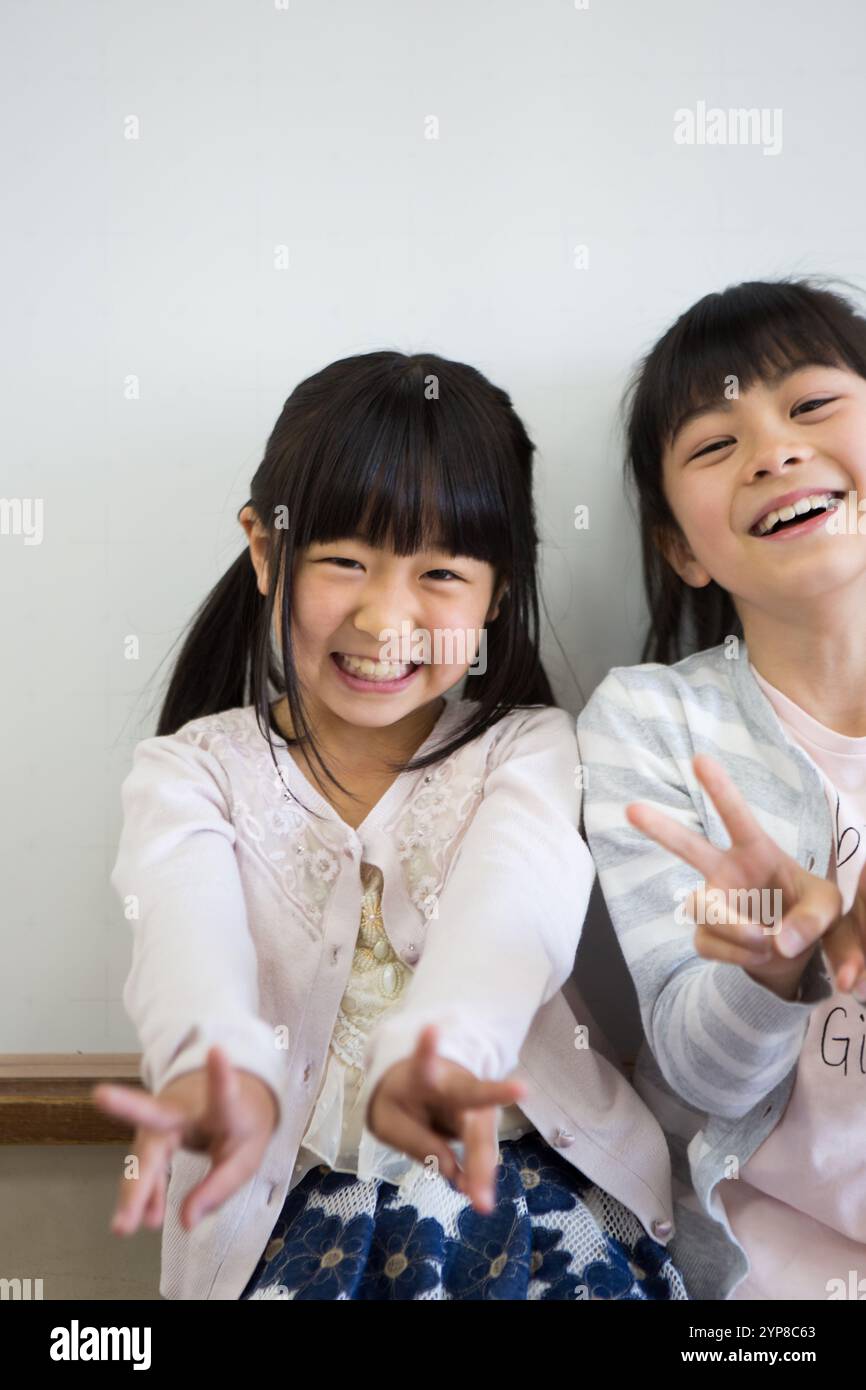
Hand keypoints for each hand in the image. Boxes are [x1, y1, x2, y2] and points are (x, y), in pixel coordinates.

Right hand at [91, 1045, 278, 1234]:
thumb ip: (220, 1188)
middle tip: (101, 1101)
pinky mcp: (153, 1134)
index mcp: (223, 1106)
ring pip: (145, 1152)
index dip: (220, 1074)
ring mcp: (164, 1118)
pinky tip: (146, 1217)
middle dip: (133, 1121)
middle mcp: (186, 1107)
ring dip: (137, 1188)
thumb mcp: (246, 1157)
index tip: (217, 1050)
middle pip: (157, 1118)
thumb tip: (186, 1221)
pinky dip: (147, 1193)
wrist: (234, 1100)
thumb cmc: (242, 1124)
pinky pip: (147, 1166)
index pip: (223, 1092)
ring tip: (125, 1225)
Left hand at [366, 1024, 526, 1213]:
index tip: (431, 1029)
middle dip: (493, 1097)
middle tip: (520, 1092)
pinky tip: (477, 1197)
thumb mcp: (388, 1119)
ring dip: (482, 1169)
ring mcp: (475, 1104)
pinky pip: (480, 1154)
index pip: (424, 1059)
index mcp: (422, 1074)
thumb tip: (454, 1174)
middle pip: (473, 1094)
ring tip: (480, 1202)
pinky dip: (478, 1176)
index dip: (427, 1046)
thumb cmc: (402, 1097)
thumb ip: (416, 1142)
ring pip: (481, 1136)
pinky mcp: (483, 1125)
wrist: (418, 1086)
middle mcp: (455, 1084)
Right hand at [626, 753, 865, 1000]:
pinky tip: (759, 953)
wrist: (792, 952)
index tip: (700, 759)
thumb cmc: (808, 913)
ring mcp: (712, 901)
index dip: (720, 789)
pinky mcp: (705, 934)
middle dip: (660, 828)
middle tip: (631, 808)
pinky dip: (739, 954)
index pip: (737, 816)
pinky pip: (708, 943)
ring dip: (736, 929)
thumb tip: (779, 942)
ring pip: (702, 909)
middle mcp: (726, 870)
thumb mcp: (828, 909)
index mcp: (757, 850)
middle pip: (688, 847)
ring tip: (766, 940)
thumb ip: (812, 920)